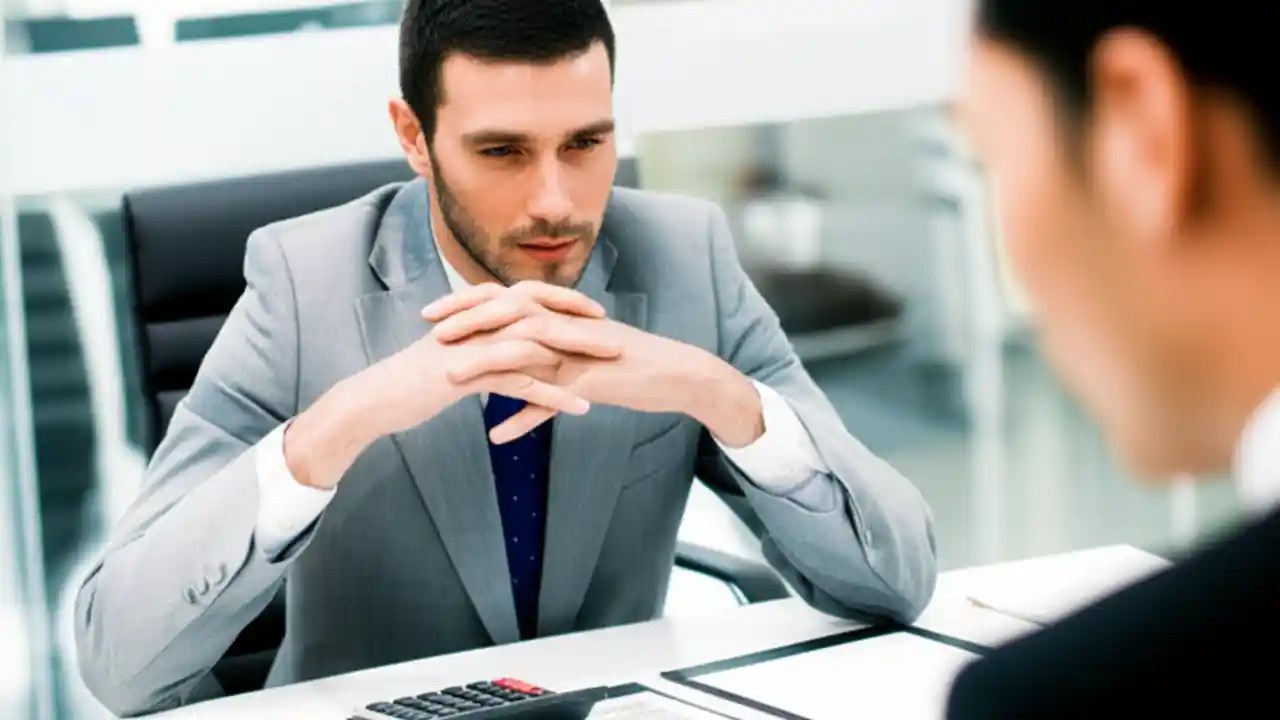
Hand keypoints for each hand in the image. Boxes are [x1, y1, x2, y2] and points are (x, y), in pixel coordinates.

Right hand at [283, 284, 618, 489]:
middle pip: (542, 316)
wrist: (375, 398)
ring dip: (580, 357)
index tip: (596, 313)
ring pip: (539, 347)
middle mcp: (480, 324)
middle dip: (583, 326)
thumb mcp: (451, 355)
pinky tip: (581, 408)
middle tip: (619, 336)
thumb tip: (501, 347)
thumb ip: (478, 345)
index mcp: (477, 314)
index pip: (529, 299)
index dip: (565, 303)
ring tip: (613, 369)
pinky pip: (522, 384)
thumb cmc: (411, 382)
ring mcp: (475, 348)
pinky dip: (555, 396)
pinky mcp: (470, 376)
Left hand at [432, 298, 762, 446]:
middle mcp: (565, 326)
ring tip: (449, 378)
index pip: (505, 298)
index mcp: (560, 314)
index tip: (432, 312)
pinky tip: (497, 435)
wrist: (674, 373)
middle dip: (466, 320)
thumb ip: (546, 357)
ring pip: (524, 352)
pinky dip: (524, 417)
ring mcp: (578, 353)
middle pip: (508, 314)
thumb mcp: (581, 354)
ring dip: (484, 363)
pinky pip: (552, 400)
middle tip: (431, 332)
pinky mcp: (592, 381)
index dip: (466, 302)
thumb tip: (510, 372)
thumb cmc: (627, 363)